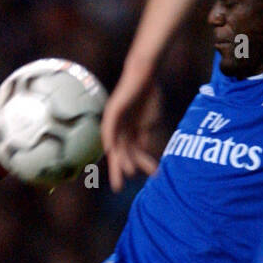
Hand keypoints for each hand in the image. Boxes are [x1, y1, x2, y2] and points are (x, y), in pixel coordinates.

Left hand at [102, 66, 161, 191]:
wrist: (144, 73)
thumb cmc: (148, 94)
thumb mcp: (148, 120)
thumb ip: (144, 135)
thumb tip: (142, 152)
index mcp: (129, 132)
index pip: (135, 152)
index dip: (142, 164)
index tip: (153, 176)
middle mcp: (120, 129)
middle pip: (121, 153)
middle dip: (121, 170)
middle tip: (119, 188)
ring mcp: (115, 121)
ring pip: (115, 145)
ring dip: (118, 160)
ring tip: (123, 174)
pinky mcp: (112, 111)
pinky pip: (109, 128)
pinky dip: (110, 139)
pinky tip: (110, 150)